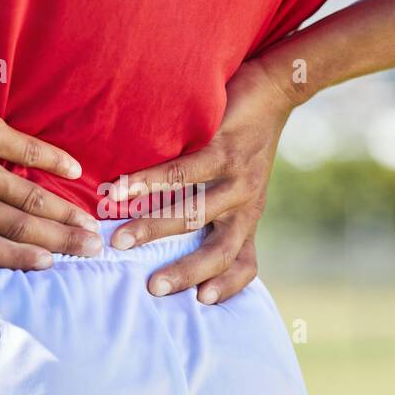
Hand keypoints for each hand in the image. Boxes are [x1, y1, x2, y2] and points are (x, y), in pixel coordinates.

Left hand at [0, 35, 102, 267]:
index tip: (40, 268)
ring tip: (91, 227)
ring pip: (24, 198)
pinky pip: (26, 151)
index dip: (9, 260)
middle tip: (86, 253)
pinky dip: (51, 162)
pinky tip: (77, 172)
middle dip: (50, 244)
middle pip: (9, 228)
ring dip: (60, 215)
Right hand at [108, 58, 295, 302]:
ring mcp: (238, 178)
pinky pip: (182, 172)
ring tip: (120, 240)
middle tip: (152, 288)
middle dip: (185, 272)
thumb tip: (164, 237)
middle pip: (220, 251)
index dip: (227, 286)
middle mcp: (247, 205)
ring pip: (195, 213)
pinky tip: (122, 187)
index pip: (246, 264)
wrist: (274, 91)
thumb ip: (214, 213)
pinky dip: (149, 182)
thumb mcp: (238, 186)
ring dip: (154, 228)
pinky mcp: (225, 149)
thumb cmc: (244, 142)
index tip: (201, 302)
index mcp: (247, 219)